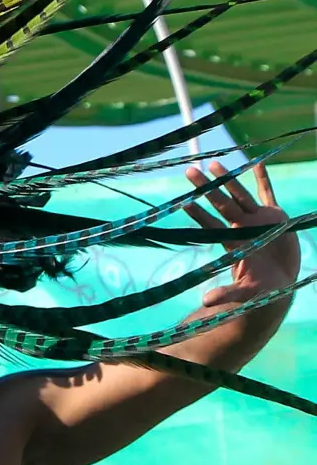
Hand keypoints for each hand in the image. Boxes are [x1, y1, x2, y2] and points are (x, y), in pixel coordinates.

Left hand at [183, 160, 298, 307]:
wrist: (282, 283)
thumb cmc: (261, 289)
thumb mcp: (246, 293)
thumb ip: (227, 294)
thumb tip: (205, 303)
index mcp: (233, 242)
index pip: (211, 225)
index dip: (199, 214)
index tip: (183, 202)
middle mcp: (242, 226)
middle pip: (221, 203)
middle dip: (206, 188)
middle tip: (189, 171)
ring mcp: (258, 219)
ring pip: (240, 195)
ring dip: (228, 179)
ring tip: (214, 164)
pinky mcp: (276, 216)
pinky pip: (268, 194)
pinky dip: (263, 179)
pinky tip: (257, 162)